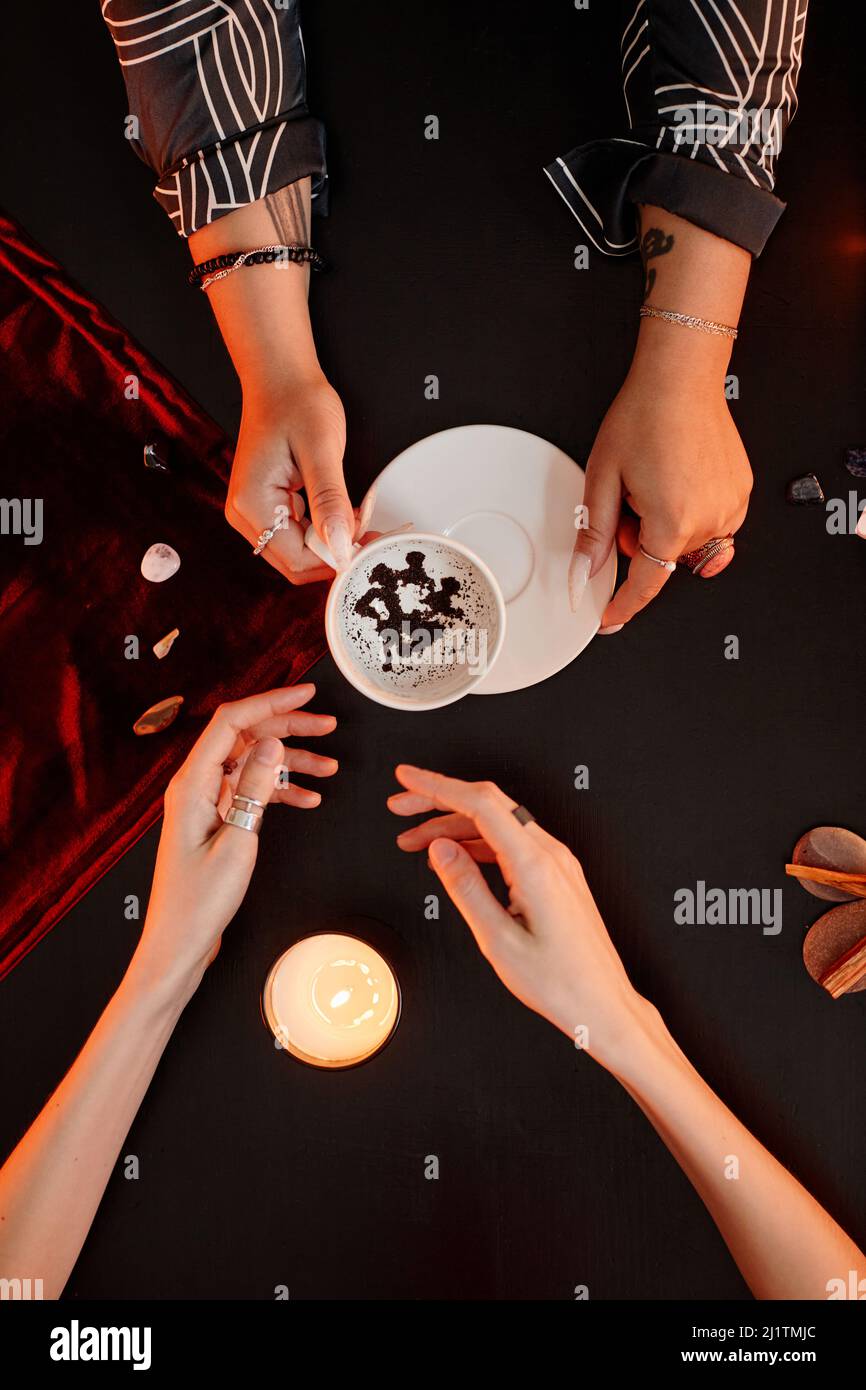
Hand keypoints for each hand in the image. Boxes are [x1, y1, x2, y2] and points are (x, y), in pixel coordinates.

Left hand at [131, 685, 337, 1001]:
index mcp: (192, 784)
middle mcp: (196, 785)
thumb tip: (272, 741)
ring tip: (330, 765)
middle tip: (329, 725)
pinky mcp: (216, 820)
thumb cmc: (199, 903)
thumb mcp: (237, 841)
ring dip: (292, 760)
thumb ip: (256, 787)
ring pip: (253, 762)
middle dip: (288, 726)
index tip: (307, 694)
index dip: (271, 701)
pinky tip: (310, 798)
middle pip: (244, 736)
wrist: (179, 944)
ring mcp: (206, 802)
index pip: (231, 722)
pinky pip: (252, 790)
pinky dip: (282, 790)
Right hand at [227, 375, 362, 583]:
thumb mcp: (322, 449)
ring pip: (297, 553)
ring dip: (330, 544)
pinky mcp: (266, 507)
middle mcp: (245, 514)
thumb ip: (330, 501)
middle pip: (294, 563)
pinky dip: (322, 531)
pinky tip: (340, 513)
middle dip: (333, 554)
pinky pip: (296, 536)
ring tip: (356, 520)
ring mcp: (253, 512)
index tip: (368, 545)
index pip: (295, 560)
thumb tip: (339, 547)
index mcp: (252, 504)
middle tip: (367, 533)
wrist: (280, 377)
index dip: (335, 559)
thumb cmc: (297, 403)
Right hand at [388, 766, 647, 1063]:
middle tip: (401, 808)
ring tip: (416, 842)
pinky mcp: (558, 876)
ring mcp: (557, 863)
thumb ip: (465, 888)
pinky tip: (455, 857)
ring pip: (498, 823)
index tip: (407, 778)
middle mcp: (550, 855)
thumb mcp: (498, 940)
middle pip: (488, 805)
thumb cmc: (560, 983)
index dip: (437, 785)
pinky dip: (478, 842)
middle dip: (439, 801)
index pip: (480, 803)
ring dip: (455, 825)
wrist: (604, 1004)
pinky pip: (512, 843)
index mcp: (535, 864)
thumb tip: (440, 850)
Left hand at [573, 362, 751, 629]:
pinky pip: (711, 523)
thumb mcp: (603, 479)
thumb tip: (581, 576)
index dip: (623, 605)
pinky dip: (689, 513)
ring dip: (666, 526)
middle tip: (629, 498)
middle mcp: (710, 520)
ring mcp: (731, 507)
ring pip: (687, 543)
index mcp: (673, 522)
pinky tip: (677, 478)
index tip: (610, 618)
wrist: (680, 377)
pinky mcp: (741, 493)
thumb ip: (593, 536)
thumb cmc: (644, 416)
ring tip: (656, 481)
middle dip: (638, 540)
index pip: (646, 584)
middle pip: (663, 559)